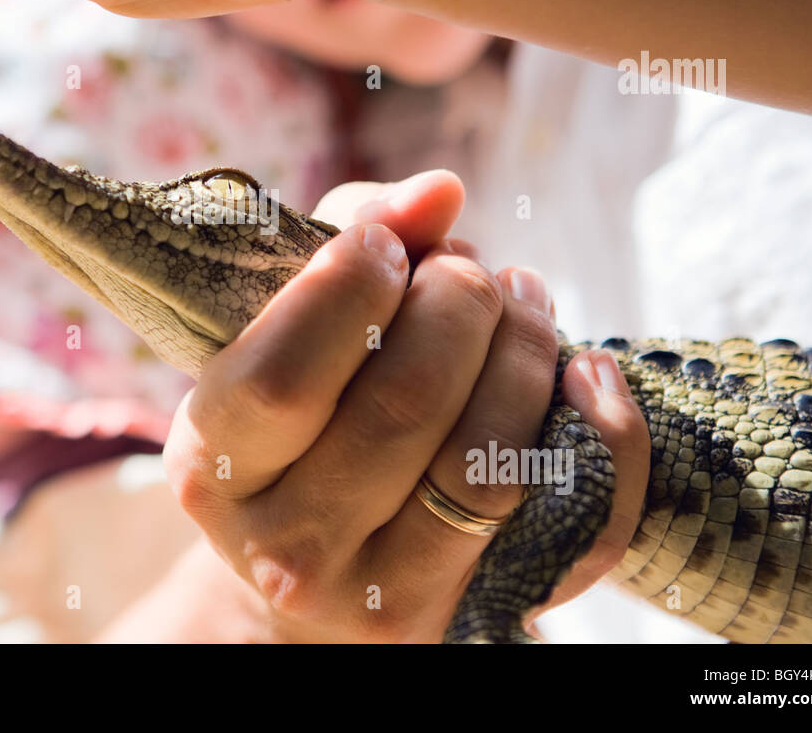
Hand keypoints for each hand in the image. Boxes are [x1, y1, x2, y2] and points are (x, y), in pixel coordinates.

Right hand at [161, 170, 648, 640]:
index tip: (387, 244)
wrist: (319, 565)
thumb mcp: (290, 321)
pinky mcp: (464, 618)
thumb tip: (440, 192)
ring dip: (527, 351)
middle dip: (459, 303)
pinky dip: (598, 429)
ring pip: (486, 462)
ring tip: (525, 300)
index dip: (346, 293)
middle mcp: (283, 548)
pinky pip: (566, 518)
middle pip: (402, 406)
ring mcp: (377, 598)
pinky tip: (582, 371)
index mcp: (213, 466)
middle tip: (470, 271)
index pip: (281, 381)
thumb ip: (350, 236)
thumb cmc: (303, 413)